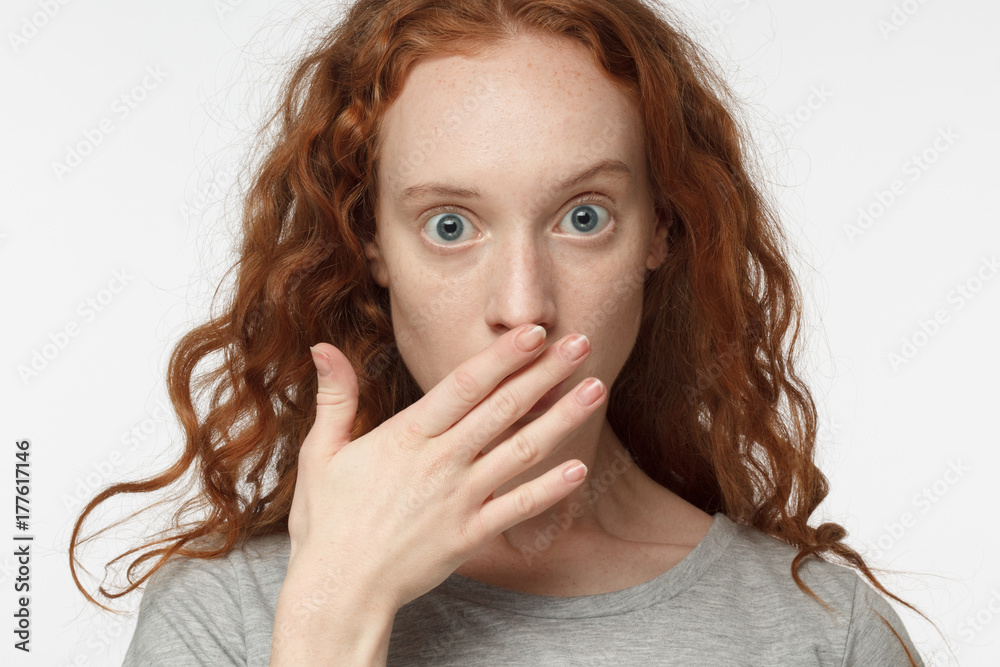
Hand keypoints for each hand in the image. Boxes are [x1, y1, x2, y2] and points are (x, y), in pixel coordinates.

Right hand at [285, 324, 604, 613]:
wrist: (339, 589)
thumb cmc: (327, 521)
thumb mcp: (323, 452)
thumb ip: (335, 397)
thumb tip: (323, 346)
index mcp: (406, 436)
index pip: (464, 385)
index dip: (502, 356)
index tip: (535, 331)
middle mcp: (440, 461)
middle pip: (503, 408)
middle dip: (545, 373)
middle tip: (581, 343)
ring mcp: (459, 498)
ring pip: (521, 451)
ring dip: (562, 419)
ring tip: (596, 390)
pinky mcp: (470, 534)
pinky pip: (518, 507)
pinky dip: (550, 488)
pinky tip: (580, 468)